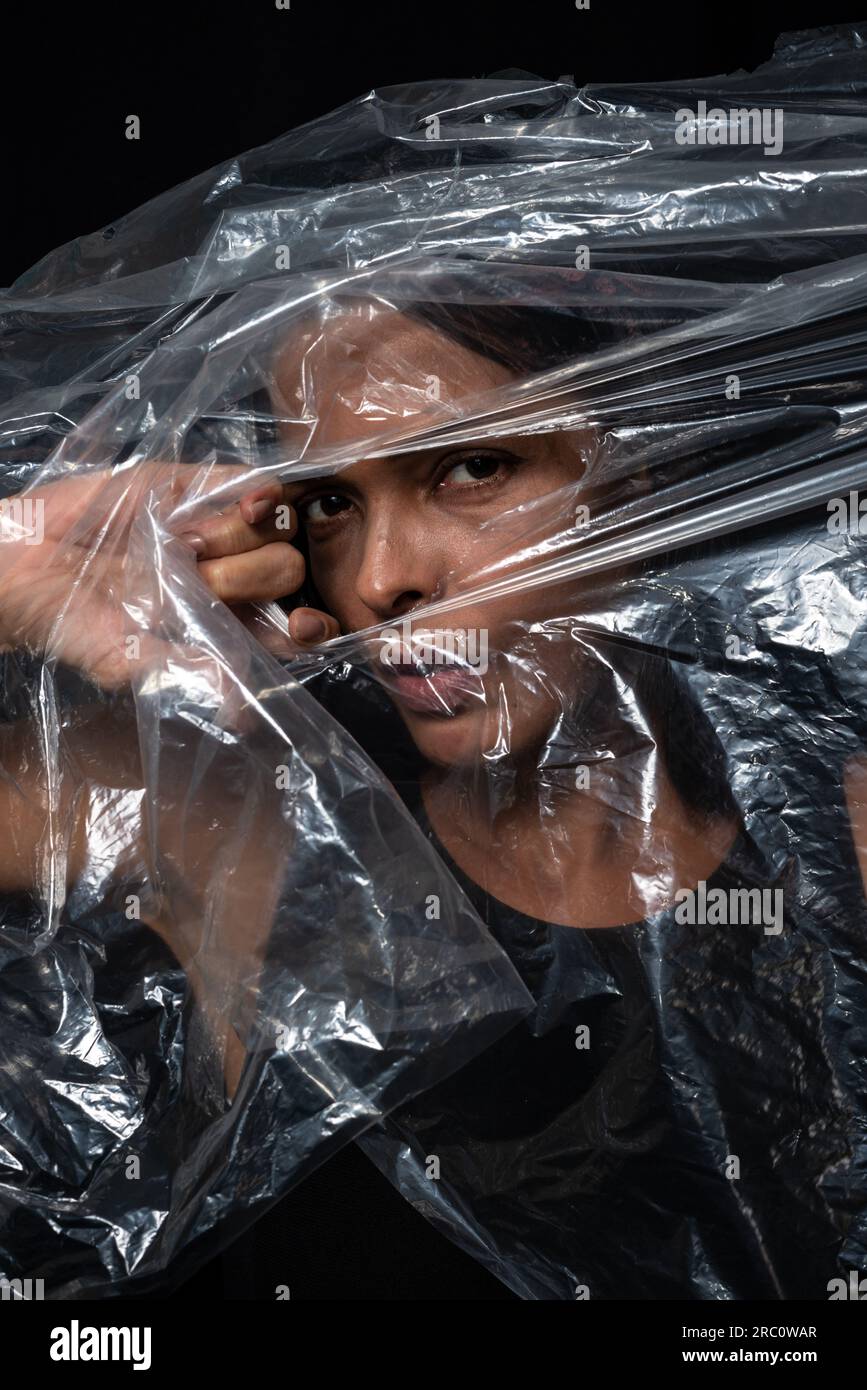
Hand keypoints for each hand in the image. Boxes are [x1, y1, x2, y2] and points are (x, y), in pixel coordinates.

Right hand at [0, 466, 338, 685]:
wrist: (22, 565)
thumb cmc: (72, 623)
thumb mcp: (129, 663)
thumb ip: (188, 676)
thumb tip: (243, 711)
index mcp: (222, 623)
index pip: (289, 627)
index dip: (306, 626)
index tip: (299, 626)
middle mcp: (228, 575)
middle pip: (287, 572)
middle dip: (255, 578)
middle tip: (200, 580)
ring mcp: (215, 528)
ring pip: (277, 529)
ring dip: (242, 540)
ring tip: (185, 546)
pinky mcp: (195, 486)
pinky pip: (257, 483)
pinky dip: (262, 495)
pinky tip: (247, 508)